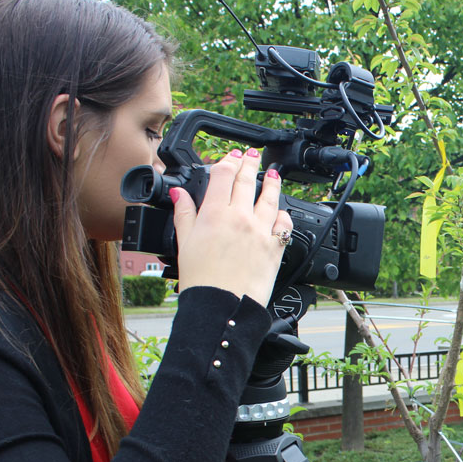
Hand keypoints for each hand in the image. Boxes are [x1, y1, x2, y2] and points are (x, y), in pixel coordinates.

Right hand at [171, 149, 290, 306]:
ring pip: (269, 198)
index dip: (228, 161)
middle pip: (247, 181)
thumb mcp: (184, 242)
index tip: (232, 156)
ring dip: (272, 183)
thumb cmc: (201, 279)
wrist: (222, 306)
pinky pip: (284, 224)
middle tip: (252, 156)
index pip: (223, 175)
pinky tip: (281, 212)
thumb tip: (178, 193)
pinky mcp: (274, 247)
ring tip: (273, 174)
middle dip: (250, 164)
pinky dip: (283, 215)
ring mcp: (259, 231)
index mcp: (214, 214)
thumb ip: (184, 214)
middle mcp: (239, 218)